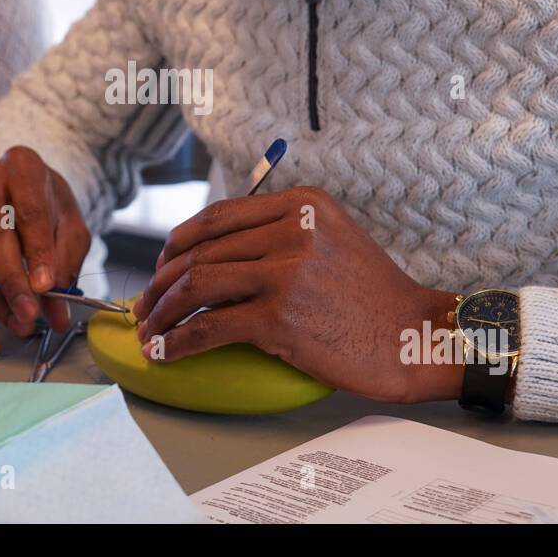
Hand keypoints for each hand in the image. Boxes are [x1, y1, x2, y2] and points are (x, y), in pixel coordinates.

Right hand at [0, 146, 89, 348]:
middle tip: (29, 315)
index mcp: (21, 167)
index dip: (36, 251)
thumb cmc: (48, 203)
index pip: (28, 211)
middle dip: (11, 281)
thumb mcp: (70, 223)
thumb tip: (56, 310)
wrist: (21, 185)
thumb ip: (66, 262)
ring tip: (17, 326)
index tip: (46, 286)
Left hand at [132, 186, 462, 403]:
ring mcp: (284, 273)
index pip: (219, 216)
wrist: (412, 335)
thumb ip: (283, 231)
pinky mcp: (279, 317)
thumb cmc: (372, 296)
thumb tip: (217, 250)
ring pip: (196, 285)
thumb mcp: (333, 237)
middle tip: (145, 304)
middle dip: (162, 281)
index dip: (180, 241)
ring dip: (162, 311)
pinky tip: (165, 352)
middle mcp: (290, 230)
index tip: (162, 265)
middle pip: (201, 250)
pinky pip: (209, 326)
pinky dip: (178, 341)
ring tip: (148, 329)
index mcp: (300, 205)